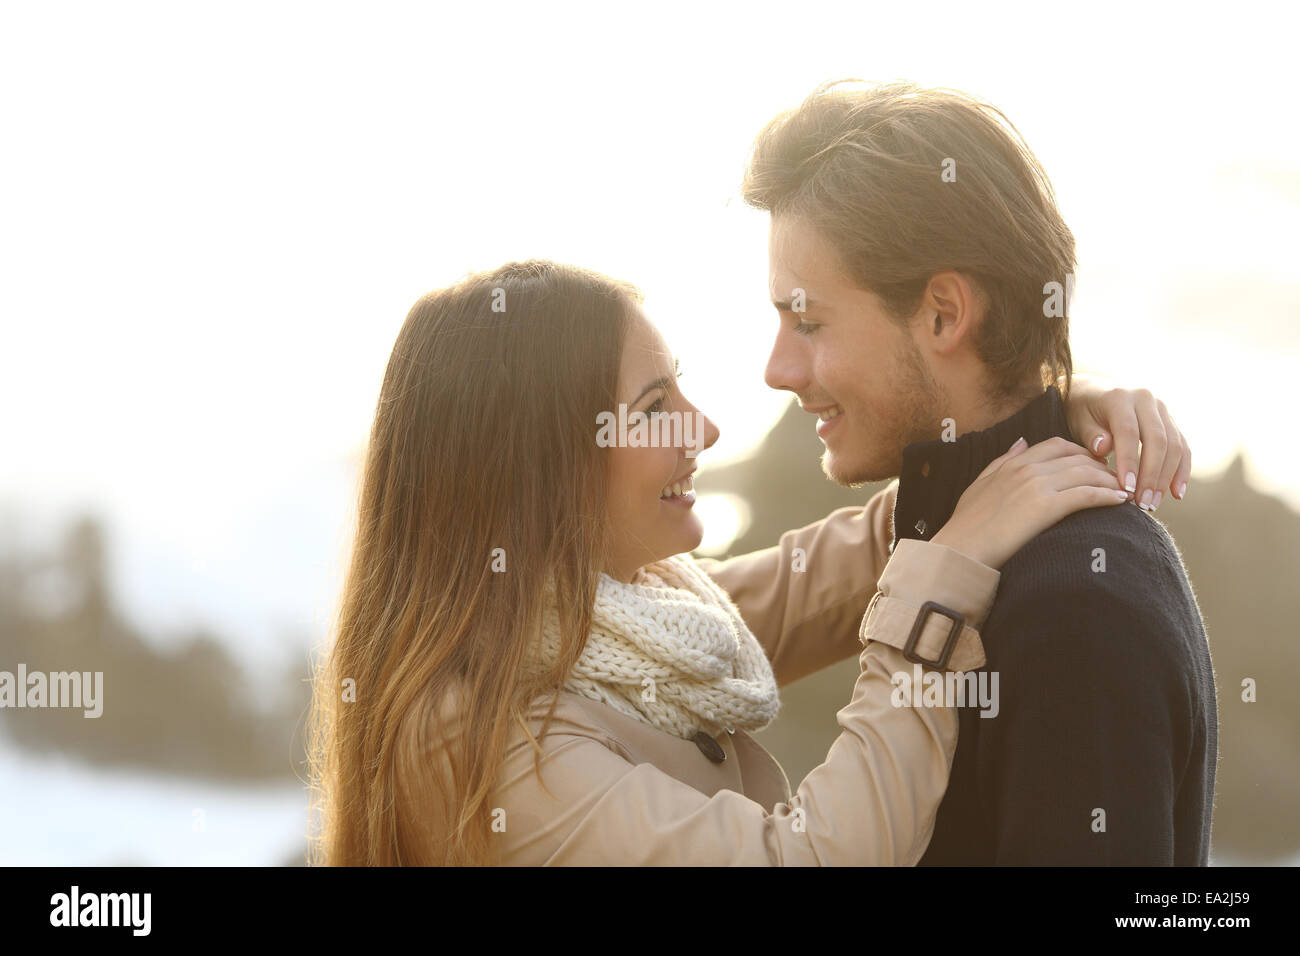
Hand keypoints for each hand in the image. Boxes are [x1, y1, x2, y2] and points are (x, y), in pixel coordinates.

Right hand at [930, 436, 1128, 568]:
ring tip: (1126, 490)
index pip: (1057, 445)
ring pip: (1086, 473)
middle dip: (1102, 465)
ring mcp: (1037, 486)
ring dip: (1110, 480)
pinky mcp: (1046, 507)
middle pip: (1077, 457)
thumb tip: (1021, 442)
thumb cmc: (966, 525)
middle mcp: (1027, 469)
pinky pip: (1086, 495)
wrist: (960, 550)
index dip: (1081, 452)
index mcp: (1013, 463)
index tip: (1094, 465)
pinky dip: (1107, 495)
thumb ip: (1002, 462)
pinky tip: (1120, 501)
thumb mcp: (980, 485)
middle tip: (1118, 479)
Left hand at [1061, 375, 1191, 510]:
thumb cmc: (1082, 412)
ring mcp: (1162, 410)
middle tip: (1143, 503)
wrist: (1094, 392)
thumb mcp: (1078, 421)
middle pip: (1157, 440)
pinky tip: (1176, 493)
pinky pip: (1183, 447)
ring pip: (1174, 446)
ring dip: (1167, 478)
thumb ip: (1090, 434)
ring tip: (1154, 504)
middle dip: (1152, 475)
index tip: (1127, 489)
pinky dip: (1181, 471)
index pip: (1128, 432)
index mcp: (1119, 397)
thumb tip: (1103, 448)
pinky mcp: (1171, 422)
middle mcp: (1146, 399)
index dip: (1129, 461)